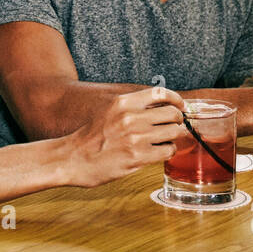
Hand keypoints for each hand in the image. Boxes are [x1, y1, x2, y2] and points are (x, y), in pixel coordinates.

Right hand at [64, 87, 185, 186]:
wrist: (72, 158)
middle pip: (172, 113)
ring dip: (173, 137)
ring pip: (174, 132)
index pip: (160, 93)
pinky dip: (167, 152)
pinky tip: (158, 152)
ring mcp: (135, 138)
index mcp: (123, 103)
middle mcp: (130, 117)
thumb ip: (133, 107)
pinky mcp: (138, 157)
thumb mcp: (110, 111)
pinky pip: (168, 150)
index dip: (176, 99)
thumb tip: (162, 106)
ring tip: (164, 141)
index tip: (180, 106)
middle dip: (177, 121)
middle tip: (174, 126)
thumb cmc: (92, 137)